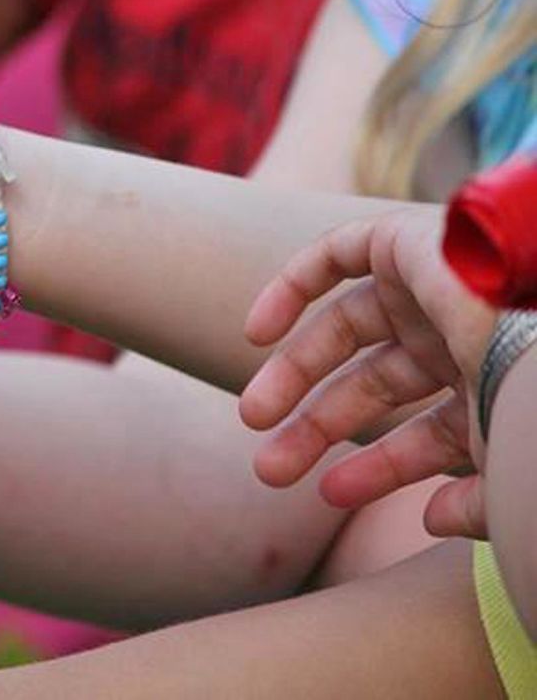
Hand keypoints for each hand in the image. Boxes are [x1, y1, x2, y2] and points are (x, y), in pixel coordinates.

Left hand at [240, 208, 494, 537]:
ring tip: (252, 419)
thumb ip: (478, 503)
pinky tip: (256, 335)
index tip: (330, 494)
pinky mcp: (412, 243)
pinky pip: (340, 253)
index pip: (431, 432)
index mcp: (498, 387)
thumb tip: (433, 520)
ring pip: (346, 329)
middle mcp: (467, 336)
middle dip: (319, 426)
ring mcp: (439, 289)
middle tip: (270, 469)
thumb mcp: (512, 473)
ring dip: (294, 372)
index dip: (380, 467)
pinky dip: (294, 283)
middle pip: (375, 382)